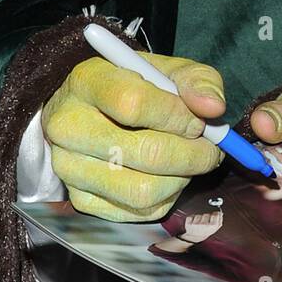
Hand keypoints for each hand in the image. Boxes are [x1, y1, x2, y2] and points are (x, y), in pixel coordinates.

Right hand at [41, 54, 225, 220]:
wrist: (90, 111)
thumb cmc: (134, 85)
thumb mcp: (165, 69)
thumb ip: (196, 79)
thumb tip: (214, 108)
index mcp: (87, 81)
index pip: (134, 104)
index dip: (178, 117)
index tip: (200, 121)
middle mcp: (68, 125)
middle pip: (144, 153)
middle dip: (192, 154)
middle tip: (210, 148)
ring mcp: (69, 167)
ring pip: (143, 191)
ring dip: (182, 178)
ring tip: (190, 161)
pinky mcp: (80, 199)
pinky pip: (137, 212)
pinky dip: (166, 196)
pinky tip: (169, 175)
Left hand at [180, 210, 223, 243]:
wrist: (194, 238)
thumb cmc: (205, 232)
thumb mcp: (214, 229)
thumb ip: (219, 221)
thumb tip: (220, 213)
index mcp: (212, 226)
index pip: (216, 215)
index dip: (215, 214)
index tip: (213, 215)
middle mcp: (204, 225)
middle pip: (206, 214)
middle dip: (205, 217)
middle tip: (205, 222)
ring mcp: (196, 224)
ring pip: (198, 215)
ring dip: (198, 218)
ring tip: (199, 223)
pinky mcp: (189, 224)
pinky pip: (191, 216)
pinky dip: (192, 218)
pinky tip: (193, 223)